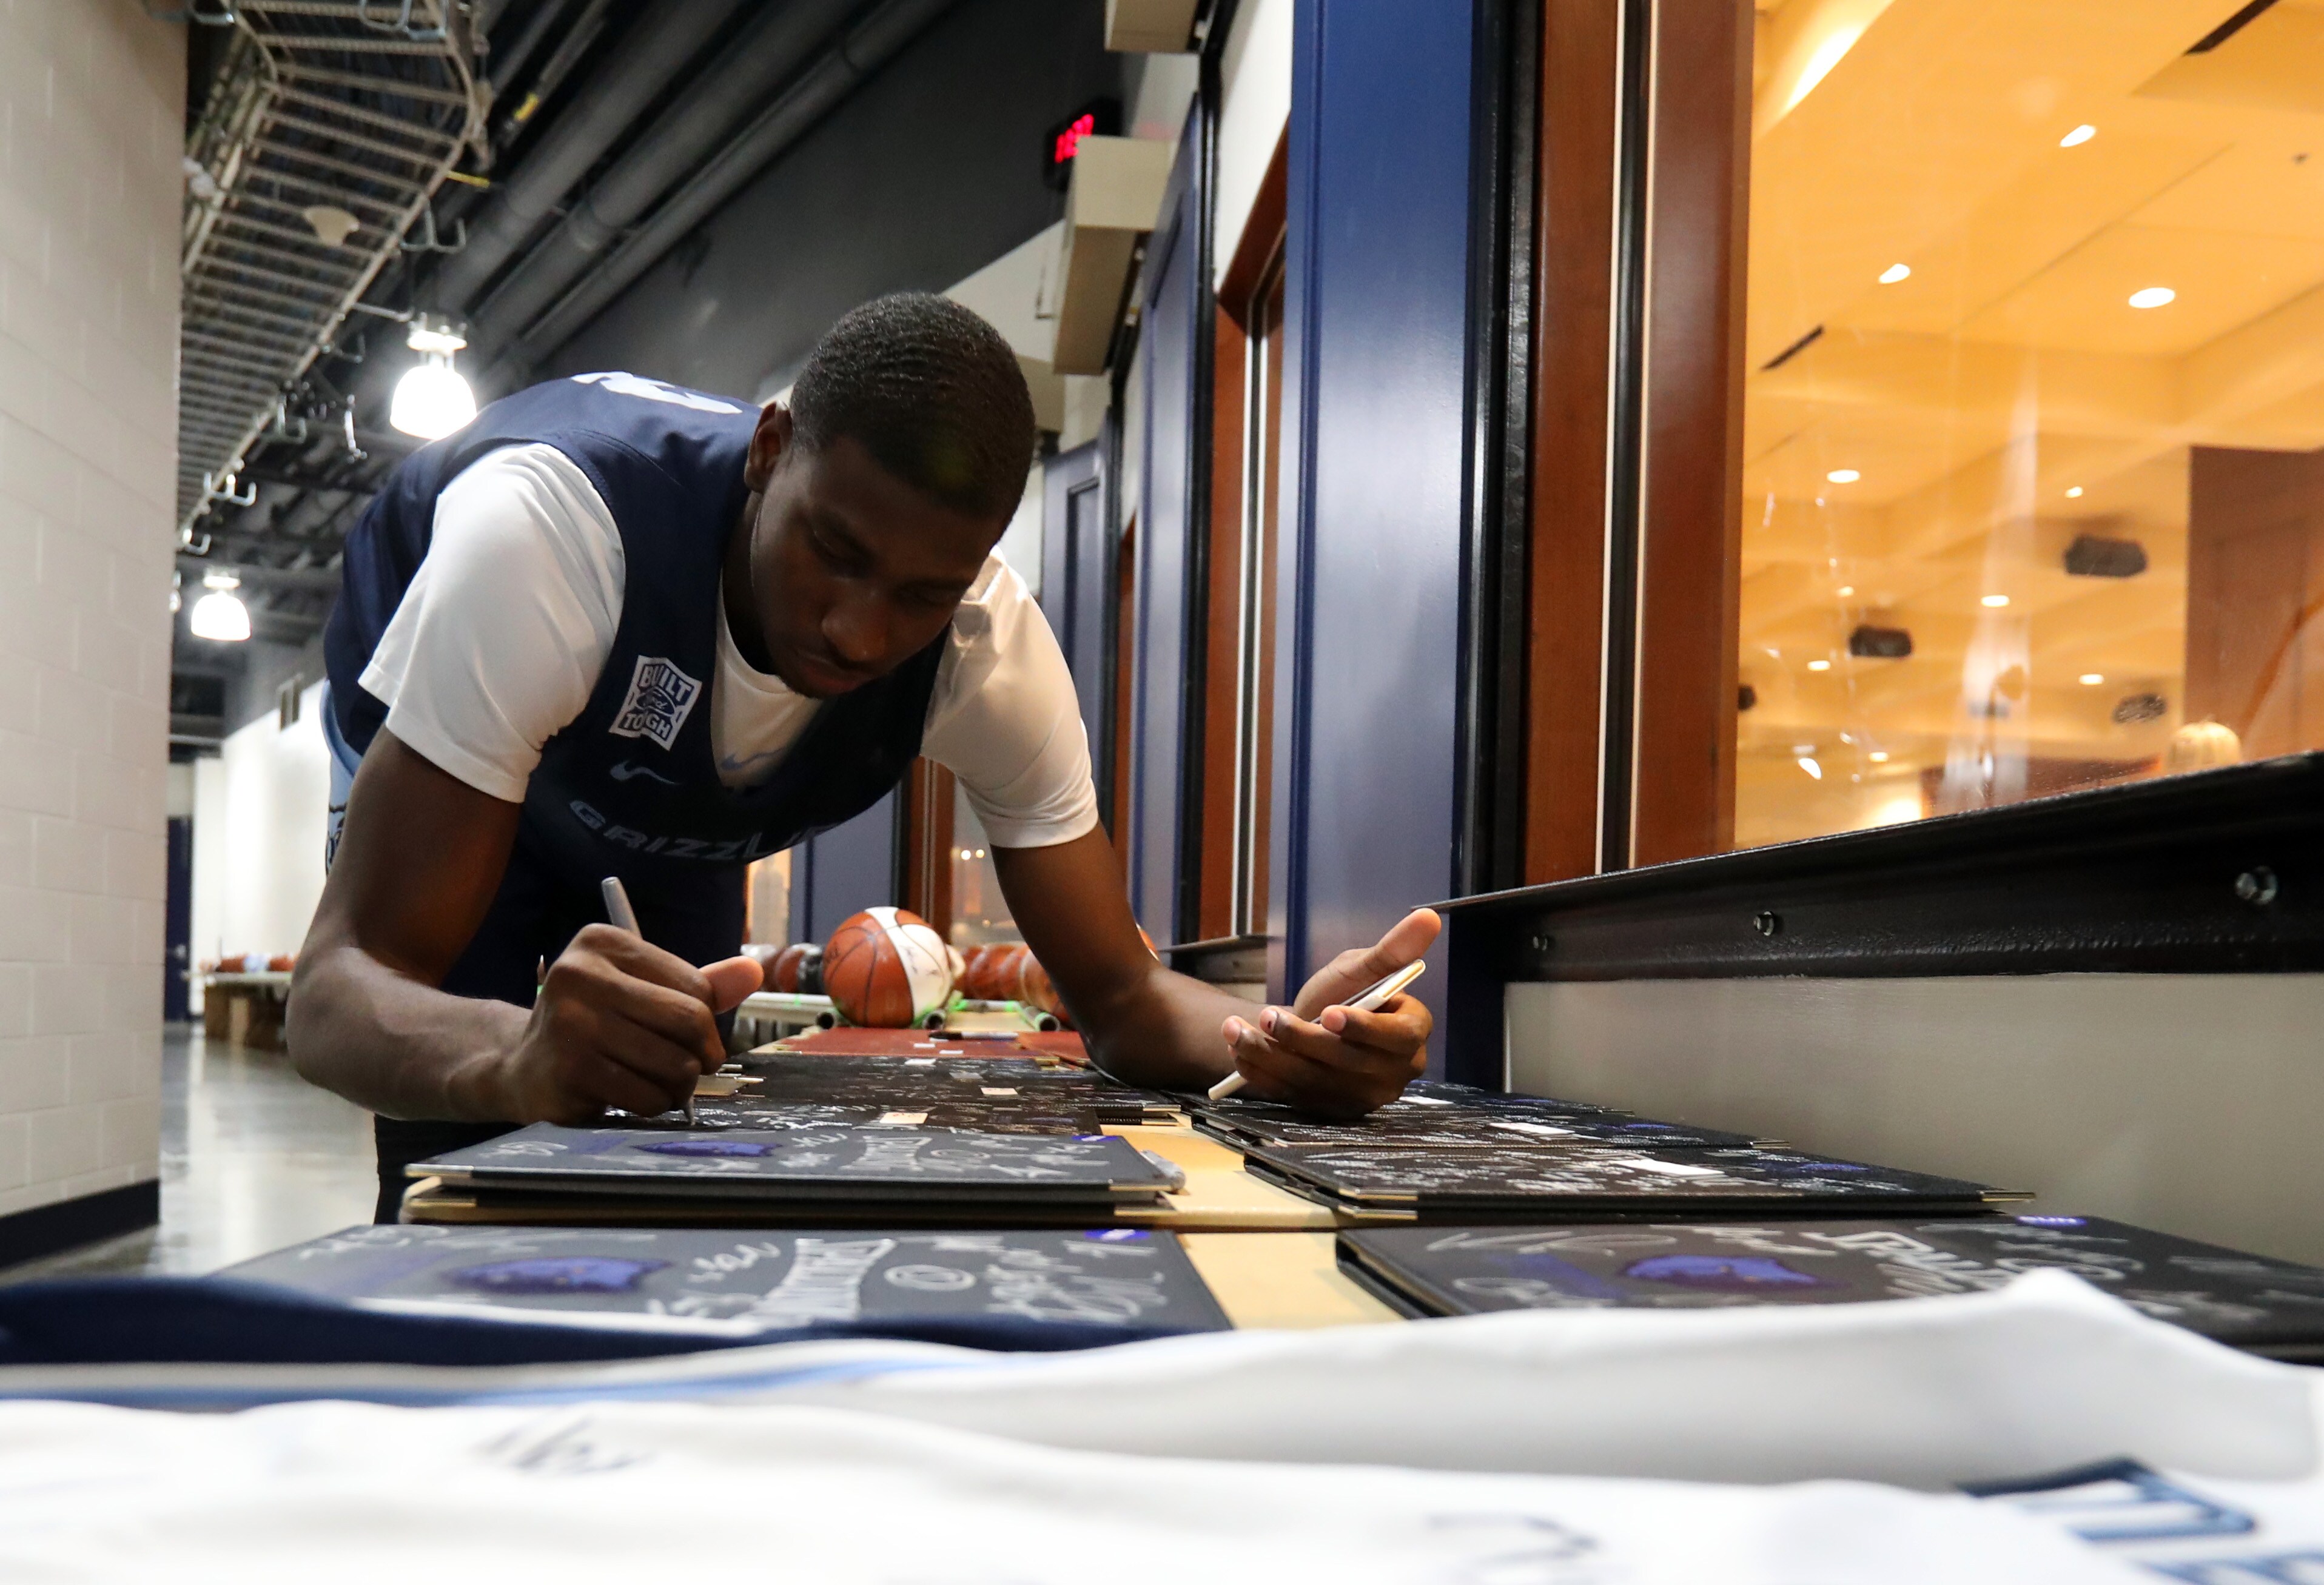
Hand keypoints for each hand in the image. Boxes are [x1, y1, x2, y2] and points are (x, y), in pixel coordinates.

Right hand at [477, 924, 763, 1123]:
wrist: (523, 1066)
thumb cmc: (596, 1023)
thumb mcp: (643, 990)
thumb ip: (699, 983)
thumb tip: (752, 971)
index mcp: (602, 942)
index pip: (696, 987)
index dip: (707, 1022)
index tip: (692, 1037)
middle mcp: (579, 974)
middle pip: (689, 1021)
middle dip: (702, 1055)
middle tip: (692, 1068)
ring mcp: (570, 1023)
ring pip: (674, 1064)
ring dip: (679, 1086)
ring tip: (660, 1084)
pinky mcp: (569, 1072)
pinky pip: (647, 1098)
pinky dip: (654, 1105)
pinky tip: (632, 1097)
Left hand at [1216, 908, 1440, 1114]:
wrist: (1313, 1024)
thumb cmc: (1347, 993)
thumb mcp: (1365, 967)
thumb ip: (1393, 949)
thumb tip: (1428, 915)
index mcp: (1411, 1035)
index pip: (1397, 1037)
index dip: (1364, 1027)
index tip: (1329, 1013)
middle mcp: (1391, 1074)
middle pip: (1349, 1063)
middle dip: (1303, 1039)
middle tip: (1268, 1015)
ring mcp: (1358, 1098)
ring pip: (1314, 1080)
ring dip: (1270, 1055)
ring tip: (1235, 1028)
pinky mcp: (1327, 1110)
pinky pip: (1292, 1095)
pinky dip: (1261, 1072)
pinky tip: (1238, 1049)